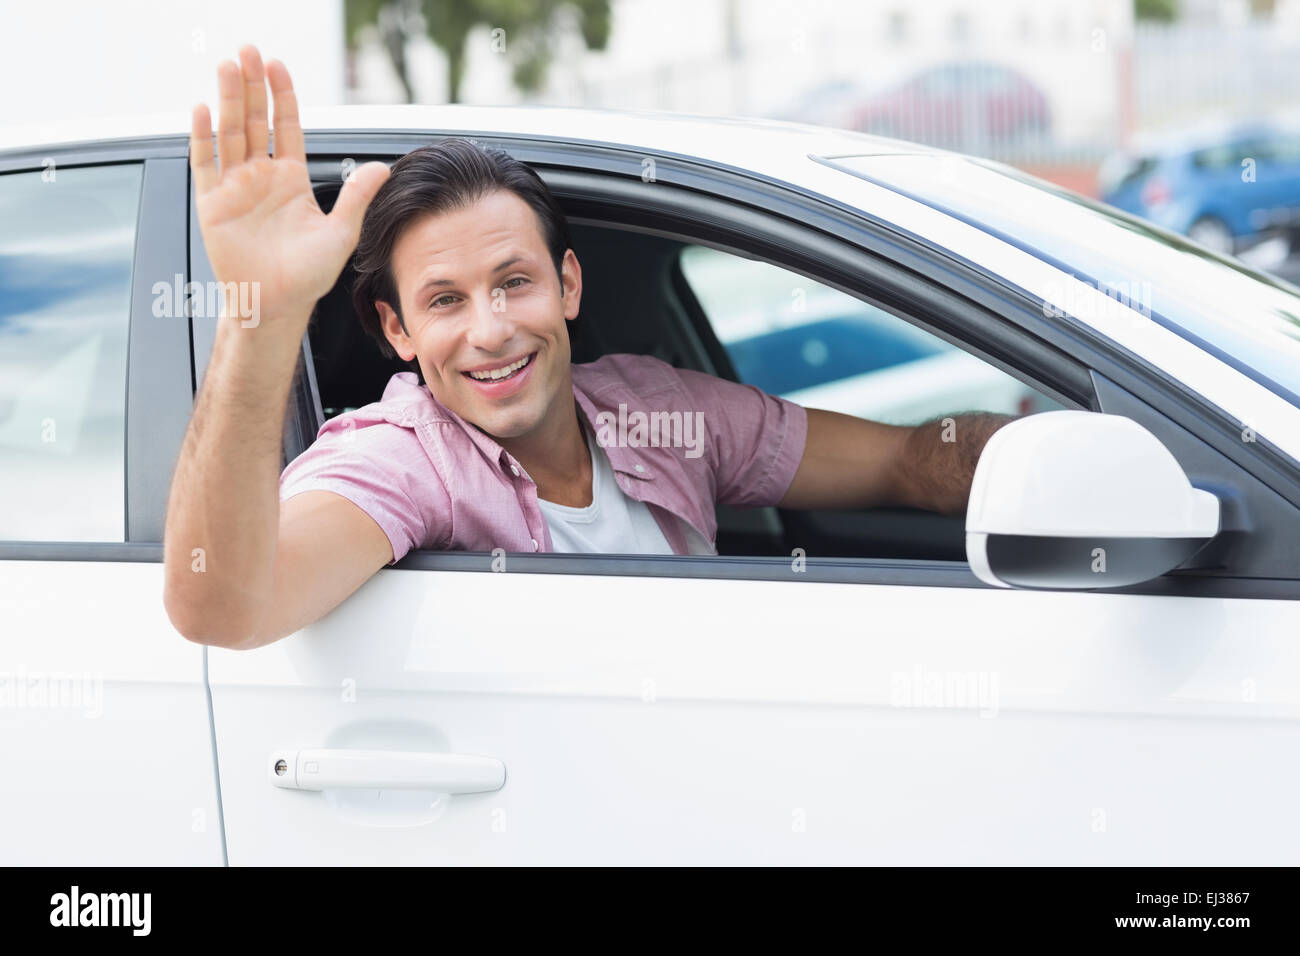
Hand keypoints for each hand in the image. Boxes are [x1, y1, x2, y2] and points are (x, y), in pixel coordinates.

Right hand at [190, 45, 389, 326]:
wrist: (276, 305)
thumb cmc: (308, 276)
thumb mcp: (340, 234)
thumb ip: (357, 198)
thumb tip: (383, 166)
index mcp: (291, 179)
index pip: (286, 126)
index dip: (282, 96)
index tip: (278, 65)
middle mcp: (261, 177)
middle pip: (254, 120)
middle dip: (251, 85)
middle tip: (247, 51)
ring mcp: (235, 187)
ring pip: (230, 133)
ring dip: (228, 100)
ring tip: (228, 67)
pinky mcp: (212, 204)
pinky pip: (204, 164)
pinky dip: (202, 137)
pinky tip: (202, 109)